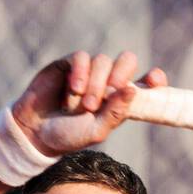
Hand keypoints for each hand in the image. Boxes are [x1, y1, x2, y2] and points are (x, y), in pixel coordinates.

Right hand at [10, 50, 167, 156]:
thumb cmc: (69, 136)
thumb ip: (116, 113)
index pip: (143, 82)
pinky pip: (82, 57)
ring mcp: (88, 71)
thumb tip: (134, 89)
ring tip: (82, 105)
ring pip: (103, 61)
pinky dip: (81, 72)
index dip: (153, 78)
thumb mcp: (96, 131)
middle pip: (126, 61)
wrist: (36, 132)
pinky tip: (74, 90)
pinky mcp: (68, 64)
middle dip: (120, 75)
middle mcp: (107, 82)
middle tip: (109, 94)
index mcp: (119, 99)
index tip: (156, 80)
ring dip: (95, 83)